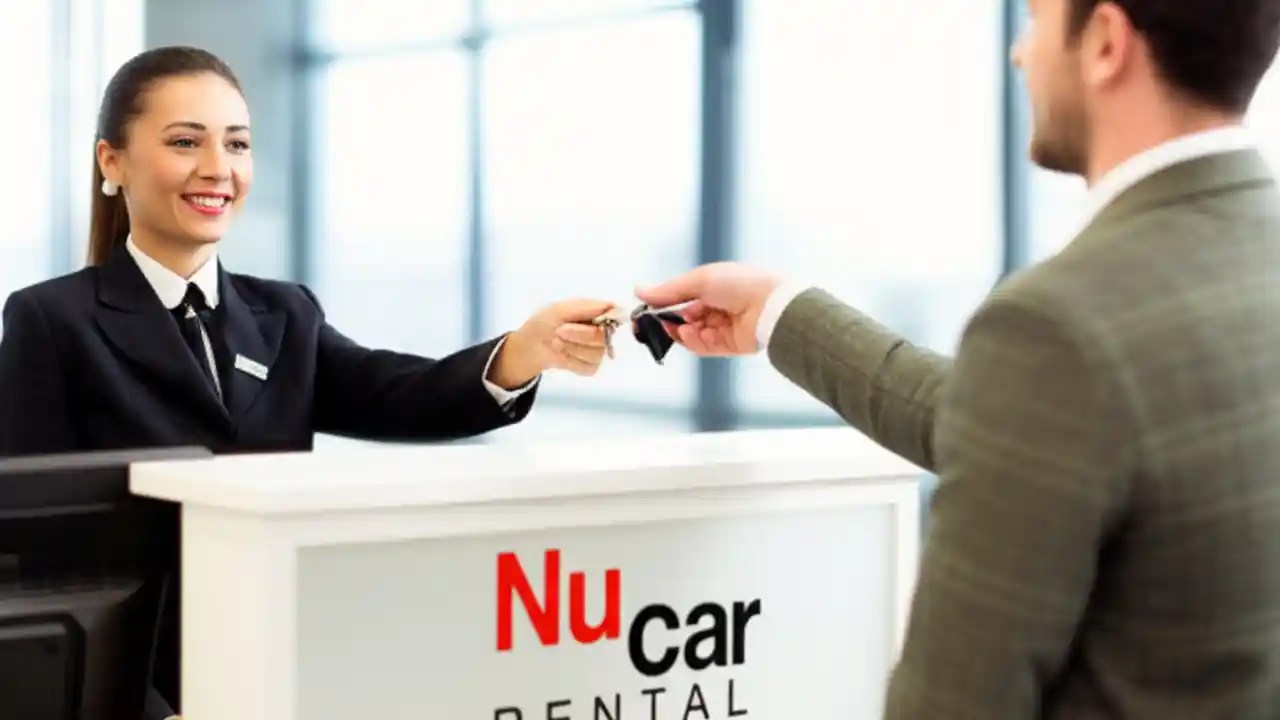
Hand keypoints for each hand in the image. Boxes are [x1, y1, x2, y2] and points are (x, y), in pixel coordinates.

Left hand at [488, 298, 615, 387]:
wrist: (530, 347)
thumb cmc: (543, 324)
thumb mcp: (559, 309)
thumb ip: (585, 307)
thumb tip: (612, 307)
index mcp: (597, 311)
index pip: (617, 314)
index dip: (609, 318)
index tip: (594, 321)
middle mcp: (602, 330)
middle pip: (605, 336)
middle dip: (580, 335)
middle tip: (560, 331)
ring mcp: (598, 350)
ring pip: (596, 354)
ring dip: (572, 348)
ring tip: (558, 342)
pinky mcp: (592, 366)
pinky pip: (589, 366)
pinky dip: (572, 362)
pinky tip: (563, 356)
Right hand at [635, 262, 781, 355]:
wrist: (770, 303)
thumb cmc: (739, 283)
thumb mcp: (698, 281)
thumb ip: (668, 290)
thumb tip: (639, 290)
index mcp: (712, 287)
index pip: (680, 299)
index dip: (663, 305)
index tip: (645, 310)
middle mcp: (717, 307)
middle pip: (684, 319)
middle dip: (668, 322)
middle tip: (652, 324)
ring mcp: (723, 327)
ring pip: (691, 335)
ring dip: (681, 332)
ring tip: (680, 327)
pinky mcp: (729, 345)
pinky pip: (704, 347)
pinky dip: (694, 342)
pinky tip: (691, 334)